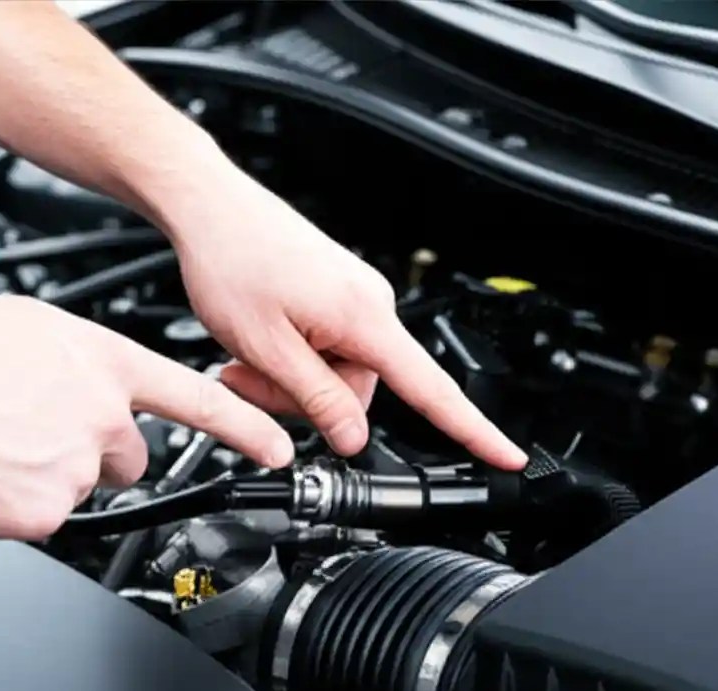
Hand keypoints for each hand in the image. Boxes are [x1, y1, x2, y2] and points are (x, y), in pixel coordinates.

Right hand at [0, 295, 292, 539]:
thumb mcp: (32, 330)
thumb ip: (81, 365)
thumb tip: (93, 391)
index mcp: (104, 363)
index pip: (198, 401)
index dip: (247, 427)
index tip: (279, 448)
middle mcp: (102, 415)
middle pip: (131, 458)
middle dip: (96, 453)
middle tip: (38, 433)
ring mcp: (74, 467)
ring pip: (80, 487)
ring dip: (49, 475)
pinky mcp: (42, 512)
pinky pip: (43, 517)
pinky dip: (15, 503)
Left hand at [168, 175, 526, 469]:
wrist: (210, 206)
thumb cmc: (231, 259)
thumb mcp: (267, 348)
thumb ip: (317, 398)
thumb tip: (354, 437)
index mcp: (364, 317)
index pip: (432, 389)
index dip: (473, 430)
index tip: (507, 455)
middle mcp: (370, 303)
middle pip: (359, 391)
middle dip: (303, 400)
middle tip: (248, 378)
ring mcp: (353, 296)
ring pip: (335, 373)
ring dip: (288, 379)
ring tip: (243, 354)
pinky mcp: (335, 292)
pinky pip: (325, 346)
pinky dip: (290, 355)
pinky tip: (257, 338)